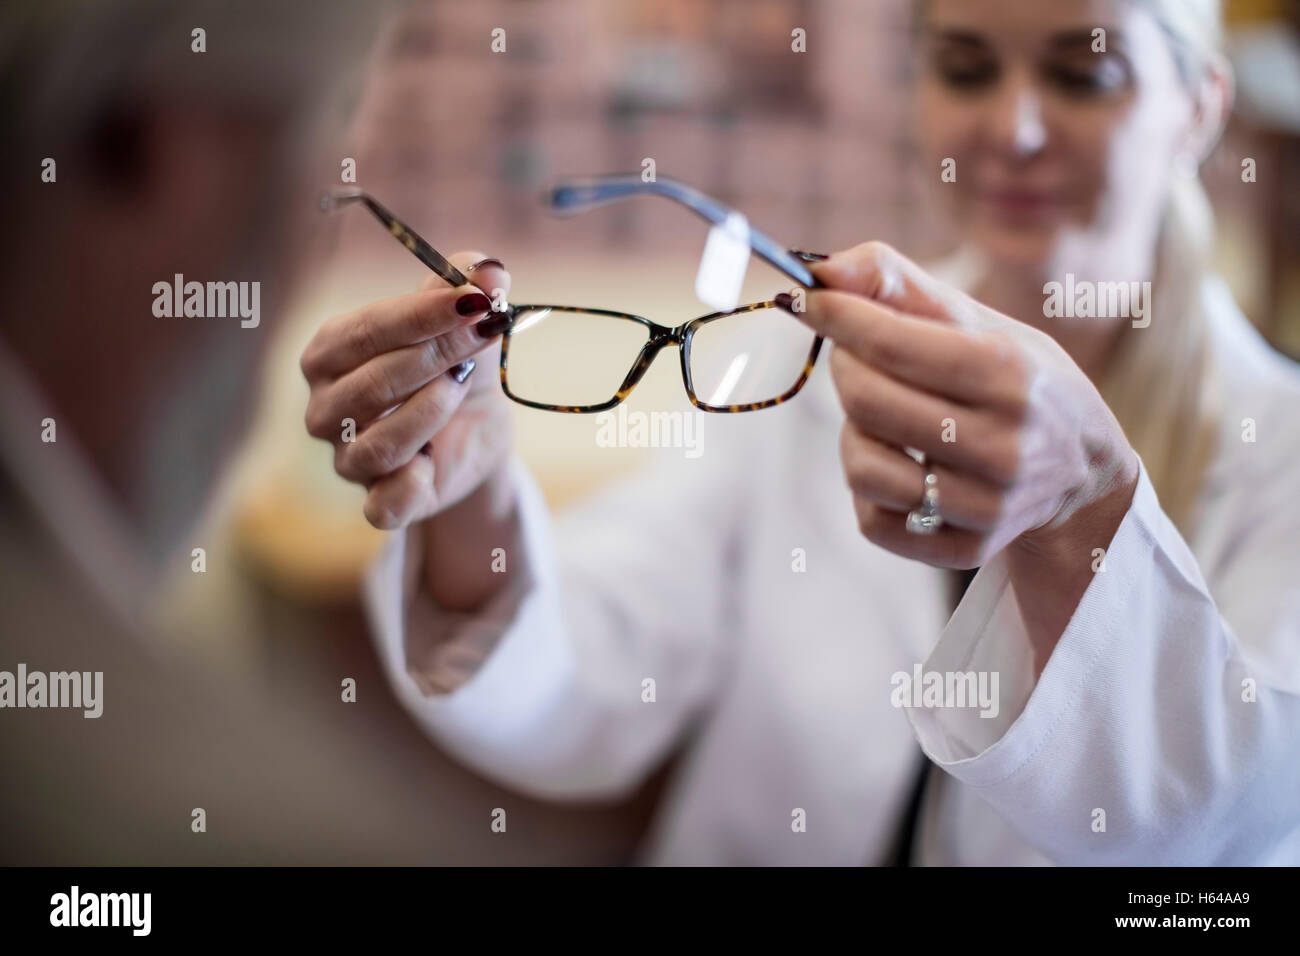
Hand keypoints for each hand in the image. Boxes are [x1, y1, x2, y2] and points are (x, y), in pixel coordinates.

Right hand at [301, 253, 514, 529]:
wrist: (476, 429)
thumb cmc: (453, 364)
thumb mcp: (463, 320)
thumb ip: (469, 285)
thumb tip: (490, 269)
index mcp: (329, 354)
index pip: (363, 331)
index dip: (421, 315)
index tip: (475, 301)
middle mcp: (326, 409)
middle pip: (371, 385)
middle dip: (436, 356)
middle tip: (482, 336)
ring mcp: (347, 459)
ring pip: (377, 447)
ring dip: (429, 413)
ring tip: (460, 387)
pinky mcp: (379, 503)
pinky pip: (382, 506)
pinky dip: (411, 486)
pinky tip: (434, 462)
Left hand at [785, 241, 1138, 667]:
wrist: (1083, 472)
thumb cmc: (1014, 380)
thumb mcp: (978, 319)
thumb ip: (897, 283)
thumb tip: (820, 271)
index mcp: (1008, 374)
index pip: (891, 343)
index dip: (836, 316)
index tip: (809, 300)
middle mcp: (1003, 446)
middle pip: (868, 402)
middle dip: (845, 368)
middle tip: (853, 356)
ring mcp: (986, 506)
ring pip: (863, 469)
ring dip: (853, 433)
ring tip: (879, 416)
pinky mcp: (964, 548)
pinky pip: (873, 520)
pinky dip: (870, 489)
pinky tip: (899, 464)